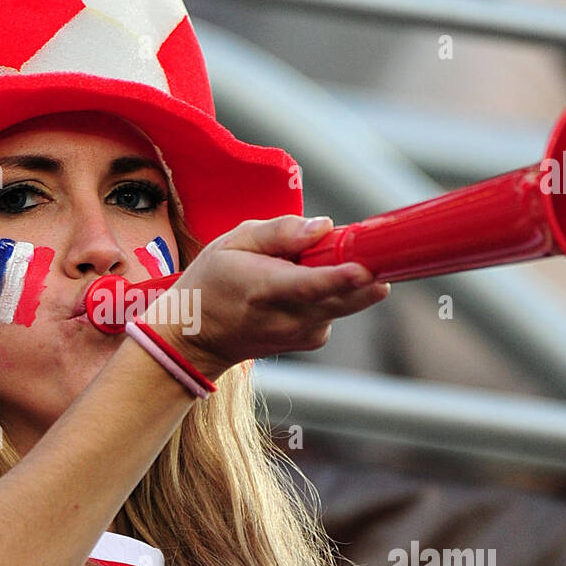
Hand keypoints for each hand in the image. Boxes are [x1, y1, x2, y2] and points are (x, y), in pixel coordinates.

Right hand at [138, 215, 389, 380]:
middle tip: (360, 244)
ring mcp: (304, 334)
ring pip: (349, 299)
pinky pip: (339, 307)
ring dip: (345, 275)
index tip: (368, 270)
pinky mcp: (314, 339)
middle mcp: (288, 318)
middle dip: (366, 267)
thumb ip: (279, 231)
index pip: (309, 287)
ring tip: (307, 264)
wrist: (197, 339)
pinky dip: (333, 290)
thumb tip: (323, 226)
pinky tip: (302, 285)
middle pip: (347, 296)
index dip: (342, 278)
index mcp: (263, 289)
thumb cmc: (212, 282)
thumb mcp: (232, 242)